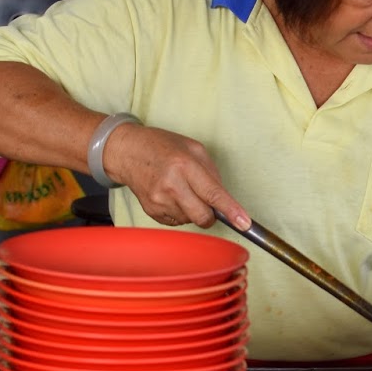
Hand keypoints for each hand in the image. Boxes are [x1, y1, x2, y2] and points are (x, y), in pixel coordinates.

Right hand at [103, 122, 250, 230]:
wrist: (127, 152)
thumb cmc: (162, 147)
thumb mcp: (193, 149)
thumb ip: (212, 175)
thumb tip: (226, 201)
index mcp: (184, 165)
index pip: (213, 194)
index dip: (231, 211)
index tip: (244, 223)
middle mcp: (171, 185)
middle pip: (203, 217)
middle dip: (211, 215)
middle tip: (206, 201)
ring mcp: (159, 201)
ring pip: (191, 221)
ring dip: (193, 210)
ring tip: (180, 190)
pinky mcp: (152, 212)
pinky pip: (177, 222)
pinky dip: (180, 212)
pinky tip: (170, 196)